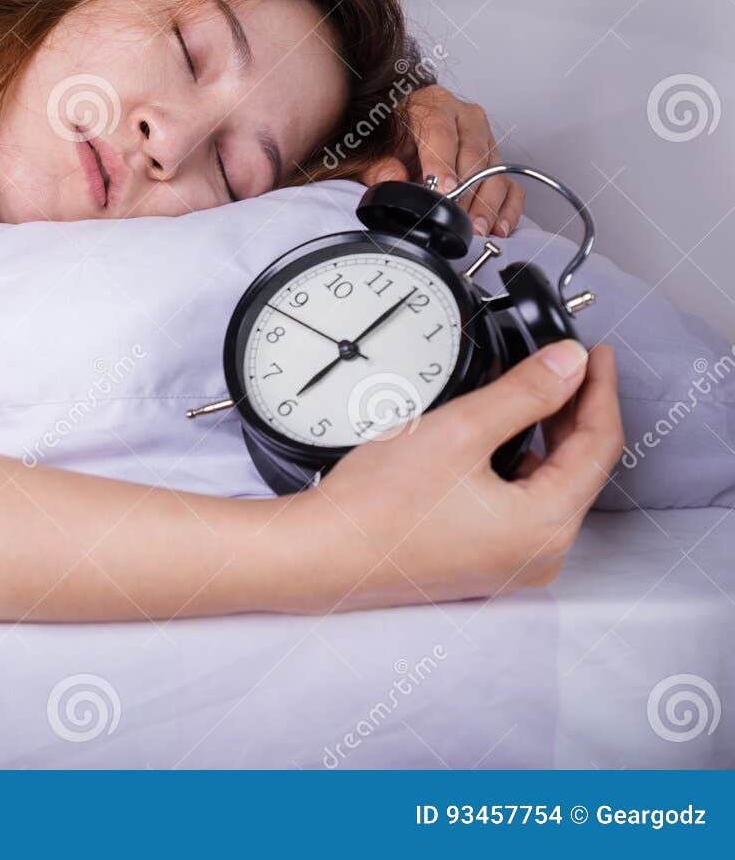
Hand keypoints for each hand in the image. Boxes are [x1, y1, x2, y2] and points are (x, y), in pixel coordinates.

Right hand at [286, 340, 622, 611]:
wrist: (323, 554)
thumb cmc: (377, 508)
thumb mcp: (460, 430)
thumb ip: (523, 393)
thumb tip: (568, 365)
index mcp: (546, 526)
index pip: (599, 445)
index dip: (600, 391)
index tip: (595, 356)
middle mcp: (538, 555)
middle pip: (579, 469)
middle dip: (574, 414)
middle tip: (567, 367)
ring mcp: (510, 564)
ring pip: (550, 489)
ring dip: (547, 441)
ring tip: (535, 398)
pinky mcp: (483, 564)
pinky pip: (521, 510)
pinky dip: (520, 470)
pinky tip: (500, 445)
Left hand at [357, 84, 524, 237]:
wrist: (401, 129)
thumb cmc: (391, 136)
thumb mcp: (374, 148)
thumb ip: (378, 163)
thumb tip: (394, 177)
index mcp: (433, 105)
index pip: (441, 133)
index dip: (443, 164)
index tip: (444, 190)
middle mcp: (464, 118)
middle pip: (474, 153)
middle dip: (466, 189)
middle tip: (456, 215)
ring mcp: (484, 139)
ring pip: (495, 170)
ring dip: (487, 203)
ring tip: (475, 226)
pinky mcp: (494, 162)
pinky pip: (509, 185)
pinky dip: (506, 207)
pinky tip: (497, 225)